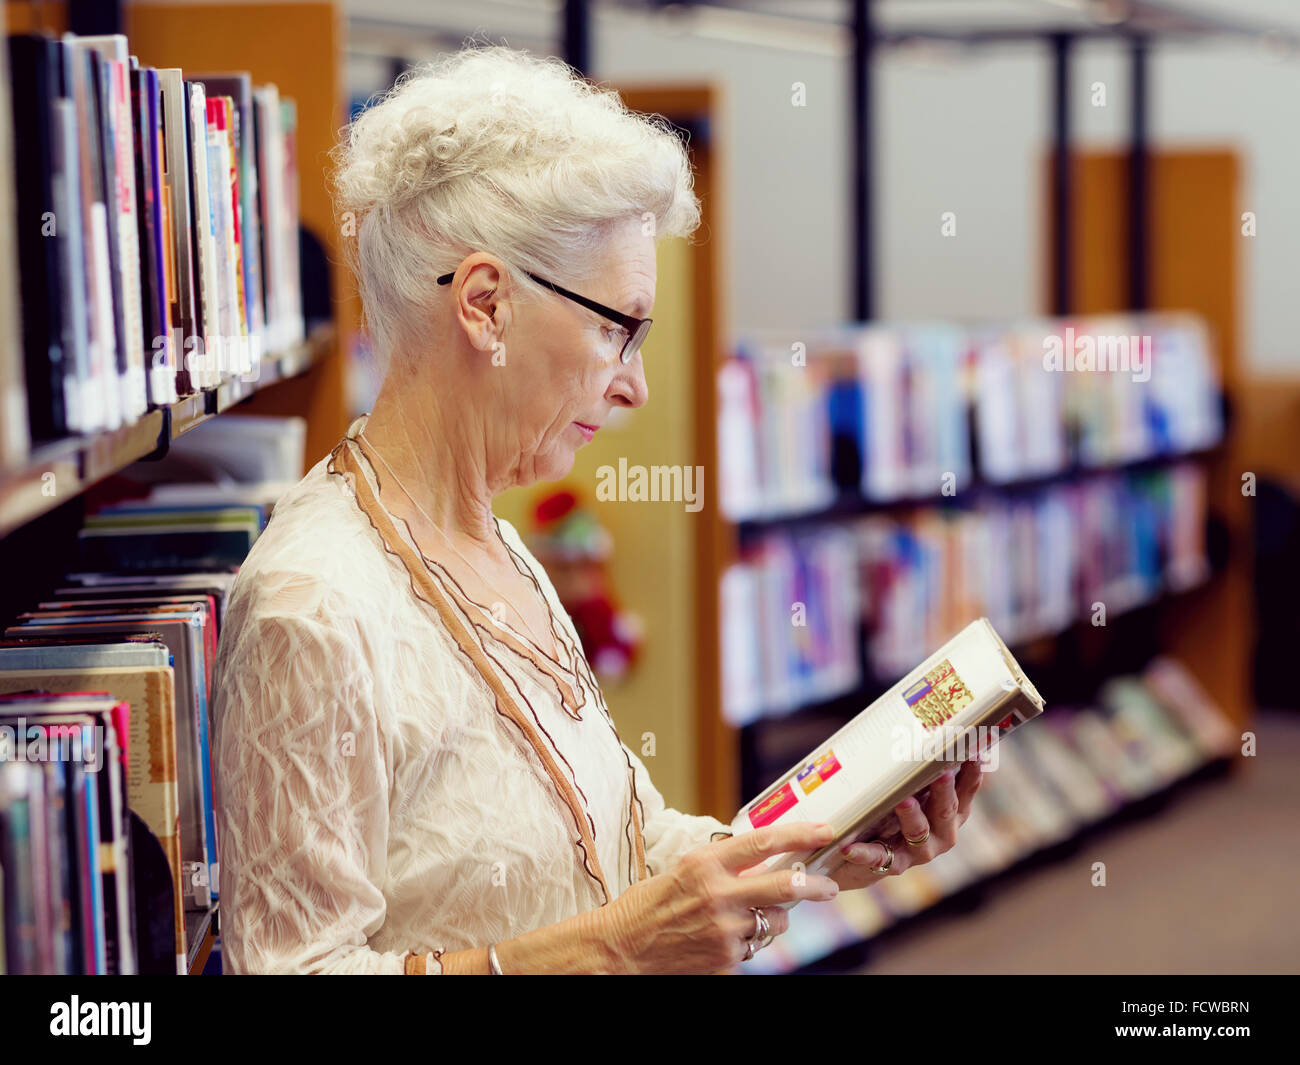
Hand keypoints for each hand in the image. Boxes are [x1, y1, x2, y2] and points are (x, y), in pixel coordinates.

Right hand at [600, 821, 840, 973]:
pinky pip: (756, 943)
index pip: (763, 842)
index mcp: (706, 863)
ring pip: (776, 919)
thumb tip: (763, 858)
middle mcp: (718, 893)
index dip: (799, 834)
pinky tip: (727, 934)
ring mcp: (724, 927)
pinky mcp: (726, 955)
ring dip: (776, 916)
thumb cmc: (651, 903)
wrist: (623, 946)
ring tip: (755, 914)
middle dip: (814, 885)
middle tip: (828, 886)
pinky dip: (751, 938)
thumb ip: (723, 864)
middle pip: (784, 884)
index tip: (823, 830)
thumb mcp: (684, 869)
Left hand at [832, 757, 983, 890]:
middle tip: (942, 773)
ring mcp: (920, 851)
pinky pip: (878, 856)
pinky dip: (863, 852)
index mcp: (952, 812)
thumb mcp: (914, 789)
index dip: (972, 773)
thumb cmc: (896, 811)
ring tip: (903, 800)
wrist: (869, 854)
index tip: (974, 753)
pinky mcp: (894, 864)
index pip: (967, 790)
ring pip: (918, 831)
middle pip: (946, 810)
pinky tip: (848, 848)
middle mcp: (942, 833)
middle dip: (944, 791)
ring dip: (911, 814)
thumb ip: (921, 770)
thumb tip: (924, 730)